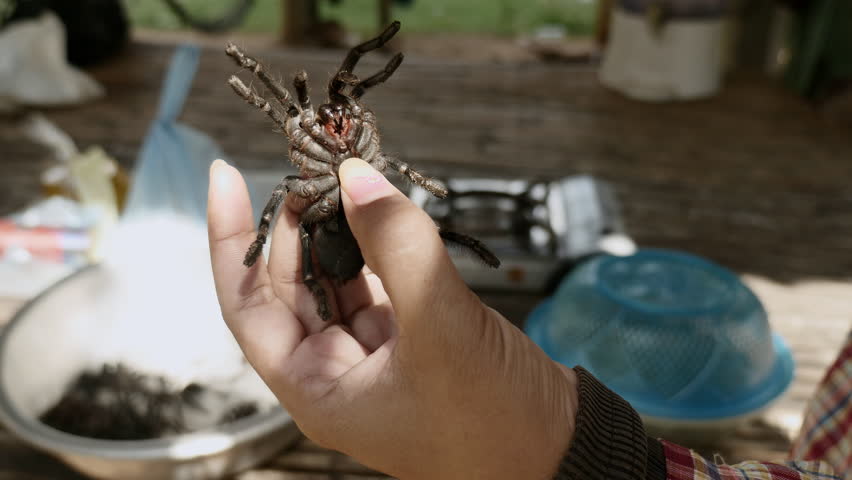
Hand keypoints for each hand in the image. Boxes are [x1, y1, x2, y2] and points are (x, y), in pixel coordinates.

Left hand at [207, 158, 577, 479]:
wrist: (561, 452)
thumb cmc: (496, 421)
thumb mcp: (442, 330)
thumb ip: (398, 247)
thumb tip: (356, 176)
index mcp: (316, 389)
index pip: (247, 306)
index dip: (231, 240)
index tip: (225, 178)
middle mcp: (335, 373)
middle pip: (289, 287)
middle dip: (295, 225)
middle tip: (309, 165)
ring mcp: (373, 356)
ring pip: (335, 280)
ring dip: (337, 230)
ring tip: (343, 177)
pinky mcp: (412, 340)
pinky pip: (378, 282)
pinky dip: (376, 245)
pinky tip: (380, 211)